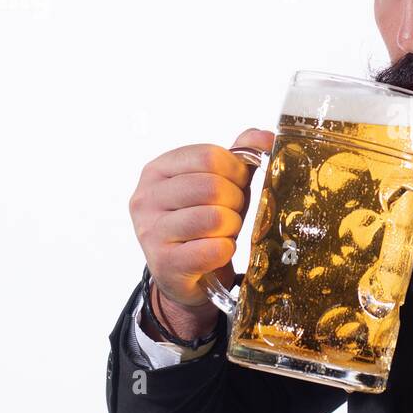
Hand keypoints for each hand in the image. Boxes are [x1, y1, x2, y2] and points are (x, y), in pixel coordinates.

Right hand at [129, 130, 274, 322]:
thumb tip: (266, 137)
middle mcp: (146, 198)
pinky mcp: (164, 264)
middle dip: (235, 200)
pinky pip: (213, 249)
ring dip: (231, 226)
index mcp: (157, 170)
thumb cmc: (204, 222)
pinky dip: (226, 250)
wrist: (186, 275)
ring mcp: (150, 232)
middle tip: (232, 211)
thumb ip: (240, 155)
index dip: (235, 170)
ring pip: (215, 218)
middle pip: (212, 186)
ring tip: (223, 232)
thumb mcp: (221, 183)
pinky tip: (218, 251)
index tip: (238, 184)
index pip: (208, 156)